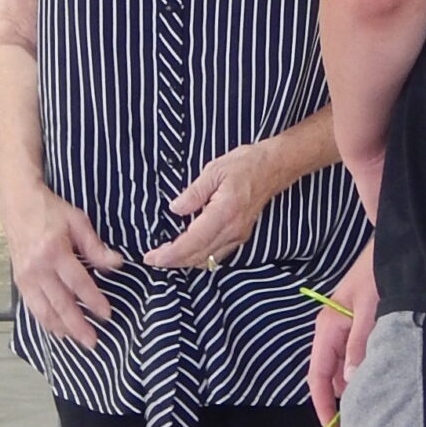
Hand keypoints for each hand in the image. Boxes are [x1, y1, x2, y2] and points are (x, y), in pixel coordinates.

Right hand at [2, 182, 121, 346]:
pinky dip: (45, 321)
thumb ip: (95, 247)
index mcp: (54, 251)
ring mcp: (26, 276)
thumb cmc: (49, 210)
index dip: (94, 301)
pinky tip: (58, 330)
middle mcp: (37, 268)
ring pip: (44, 310)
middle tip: (93, 341)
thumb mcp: (78, 221)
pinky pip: (32, 307)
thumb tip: (116, 264)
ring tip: (77, 340)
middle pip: (60, 303)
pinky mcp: (19, 280)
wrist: (18, 203)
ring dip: (61, 328)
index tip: (107, 314)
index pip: (78, 283)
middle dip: (78, 325)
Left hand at [142, 141, 277, 269]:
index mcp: (224, 212)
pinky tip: (187, 252)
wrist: (274, 167)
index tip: (152, 257)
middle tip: (152, 259)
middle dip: (173, 261)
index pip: (192, 242)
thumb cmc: (245, 164)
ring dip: (185, 262)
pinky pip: (217, 255)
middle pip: (198, 256)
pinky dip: (199, 258)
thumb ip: (193, 193)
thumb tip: (175, 209)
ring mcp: (238, 235)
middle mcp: (232, 229)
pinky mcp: (241, 236)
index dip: (170, 254)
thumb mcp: (213, 170)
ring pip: (208, 260)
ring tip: (166, 257)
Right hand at [308, 244, 377, 426]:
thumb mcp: (371, 309)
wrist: (396, 249)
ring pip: (344, 368)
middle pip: (328, 376)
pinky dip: (363, 373)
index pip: (317, 375)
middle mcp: (332, 331)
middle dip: (338, 402)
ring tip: (370, 409)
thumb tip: (349, 379)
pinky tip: (378, 383)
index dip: (322, 405)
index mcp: (327, 327)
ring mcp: (346, 330)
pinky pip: (356, 358)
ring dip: (353, 388)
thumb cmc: (379, 274)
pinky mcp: (360, 327)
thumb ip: (360, 343)